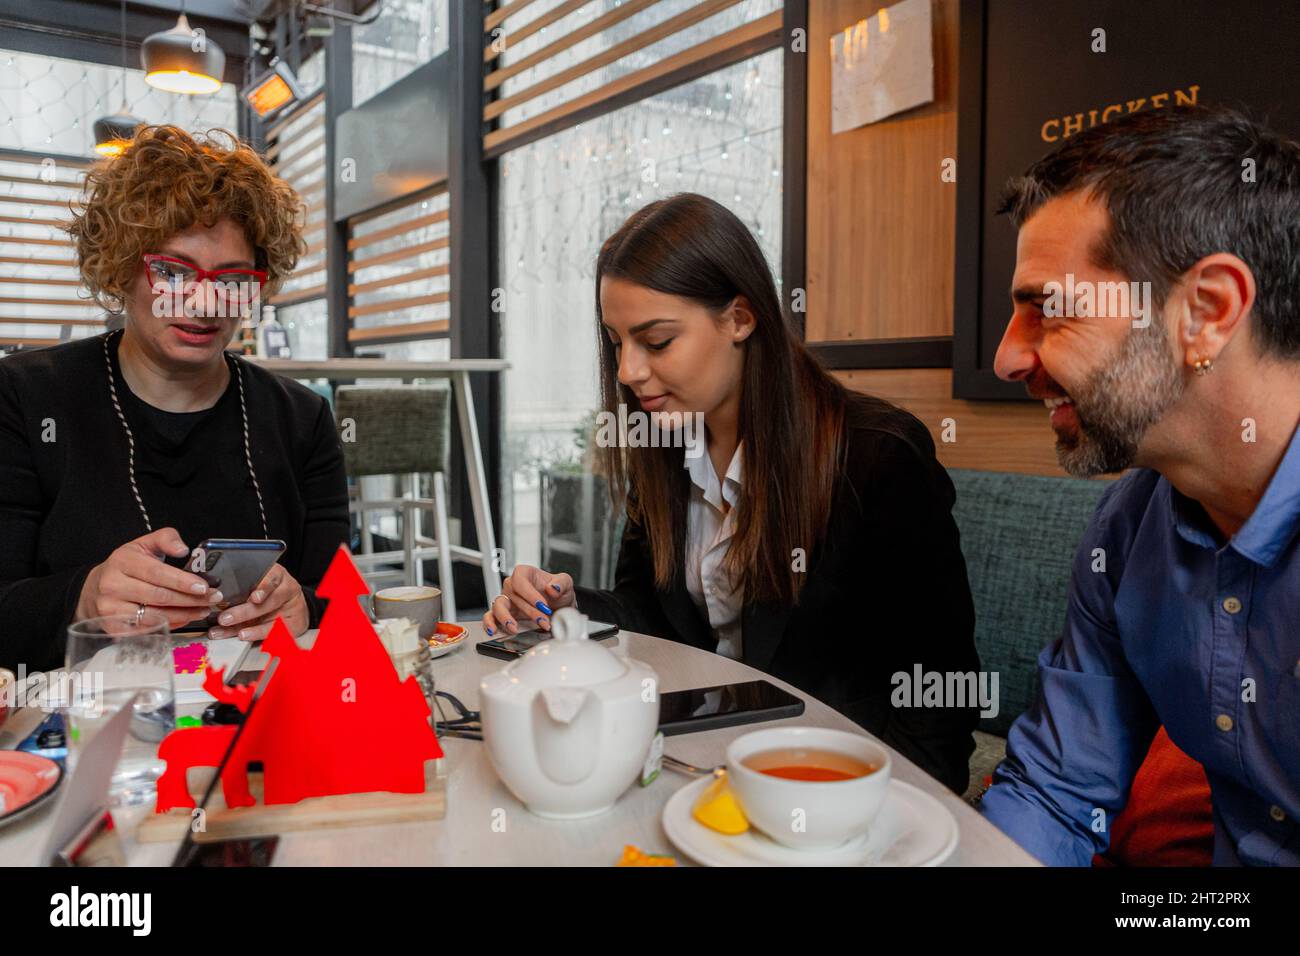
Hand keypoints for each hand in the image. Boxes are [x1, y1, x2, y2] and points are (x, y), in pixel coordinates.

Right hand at [76, 527, 224, 629]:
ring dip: (184, 615)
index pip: (156, 573)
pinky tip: (185, 619)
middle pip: (158, 597)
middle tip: (213, 599)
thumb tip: (183, 549)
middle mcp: (112, 585)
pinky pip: (147, 630)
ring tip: (204, 610)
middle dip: (190, 600)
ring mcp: (110, 609)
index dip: (181, 581)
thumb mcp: (144, 544)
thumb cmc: (128, 565)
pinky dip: (169, 626)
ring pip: (155, 616)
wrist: (95, 588)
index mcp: (122, 561)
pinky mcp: (113, 628)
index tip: (204, 586)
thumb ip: (166, 539)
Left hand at [207, 563, 307, 641]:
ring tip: (237, 633)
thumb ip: (239, 588)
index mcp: (276, 574)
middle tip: (226, 619)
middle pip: (270, 601)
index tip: (254, 597)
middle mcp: (287, 589)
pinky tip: (246, 637)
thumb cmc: (266, 591)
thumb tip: (211, 595)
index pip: (271, 577)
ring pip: (274, 619)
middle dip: (246, 612)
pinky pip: (279, 633)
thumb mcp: (254, 583)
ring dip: (253, 628)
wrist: (291, 604)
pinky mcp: (296, 624)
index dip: (263, 587)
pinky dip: (260, 636)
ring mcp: (293, 607)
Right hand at [481, 564, 575, 636]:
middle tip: (544, 621)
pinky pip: (490, 616)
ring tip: (515, 628)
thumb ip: (561, 583)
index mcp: (525, 574)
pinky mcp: (503, 614)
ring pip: (498, 606)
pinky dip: (489, 623)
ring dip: (506, 618)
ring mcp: (506, 600)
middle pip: (512, 596)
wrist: (558, 608)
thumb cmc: (558, 593)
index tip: (543, 605)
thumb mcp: (565, 584)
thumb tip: (552, 588)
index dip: (529, 593)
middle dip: (529, 612)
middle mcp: (512, 586)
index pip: (519, 579)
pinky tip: (494, 630)